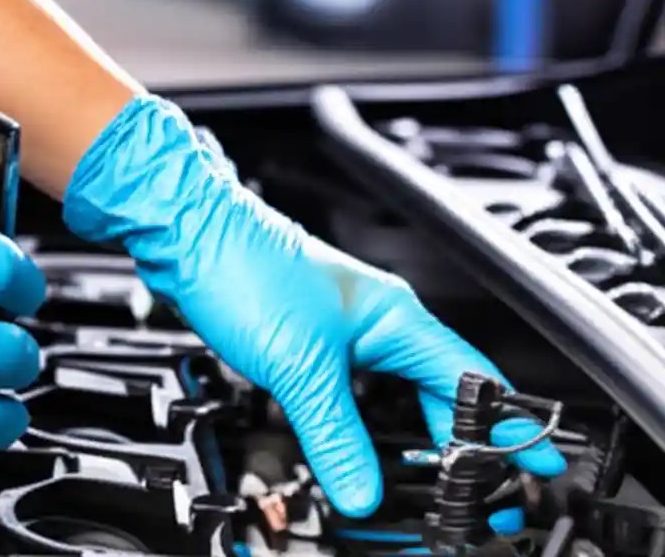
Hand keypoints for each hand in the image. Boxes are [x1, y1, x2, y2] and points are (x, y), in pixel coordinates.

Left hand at [63, 95, 565, 516]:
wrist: (184, 229)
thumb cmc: (243, 266)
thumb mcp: (298, 367)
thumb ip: (334, 435)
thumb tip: (360, 489)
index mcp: (397, 319)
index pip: (471, 382)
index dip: (504, 428)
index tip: (533, 463)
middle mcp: (378, 319)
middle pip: (441, 389)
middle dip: (464, 438)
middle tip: (486, 484)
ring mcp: (343, 324)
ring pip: (396, 388)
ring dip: (414, 429)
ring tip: (436, 470)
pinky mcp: (307, 332)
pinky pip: (357, 385)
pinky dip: (369, 418)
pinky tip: (364, 436)